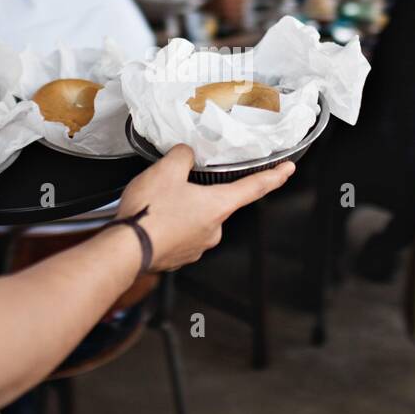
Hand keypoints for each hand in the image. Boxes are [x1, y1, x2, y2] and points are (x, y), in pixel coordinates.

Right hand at [116, 145, 293, 271]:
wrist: (126, 251)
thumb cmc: (150, 213)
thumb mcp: (166, 170)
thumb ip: (183, 156)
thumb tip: (186, 155)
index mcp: (218, 207)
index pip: (254, 188)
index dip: (274, 176)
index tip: (288, 170)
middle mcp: (213, 230)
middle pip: (215, 203)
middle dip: (198, 193)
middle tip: (173, 186)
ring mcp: (197, 247)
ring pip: (194, 219)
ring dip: (181, 210)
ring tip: (156, 204)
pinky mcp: (179, 257)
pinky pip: (179, 235)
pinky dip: (169, 226)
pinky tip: (153, 220)